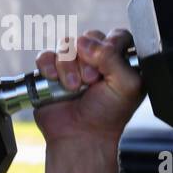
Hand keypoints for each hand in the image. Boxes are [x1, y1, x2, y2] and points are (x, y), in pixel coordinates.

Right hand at [32, 29, 144, 144]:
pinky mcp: (52, 71)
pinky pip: (46, 55)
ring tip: (74, 88)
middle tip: (91, 81)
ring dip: (69, 67)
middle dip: (89, 59)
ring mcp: (74, 65)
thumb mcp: (126, 86)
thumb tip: (86, 42)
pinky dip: (49, 66)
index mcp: (121, 62)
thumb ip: (115, 58)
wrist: (81, 136)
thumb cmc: (108, 115)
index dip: (111, 46)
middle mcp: (98, 61)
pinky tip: (54, 81)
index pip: (118, 36)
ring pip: (67, 45)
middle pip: (90, 37)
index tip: (107, 66)